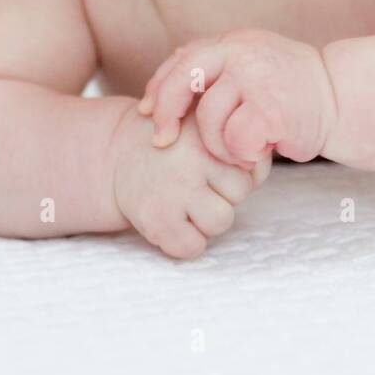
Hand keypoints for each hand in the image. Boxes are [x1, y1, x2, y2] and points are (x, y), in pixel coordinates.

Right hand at [112, 105, 271, 259]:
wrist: (116, 153)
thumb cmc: (177, 144)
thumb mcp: (206, 127)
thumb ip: (238, 144)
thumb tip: (258, 168)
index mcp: (207, 129)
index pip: (253, 164)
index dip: (237, 169)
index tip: (214, 163)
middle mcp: (192, 157)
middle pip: (240, 192)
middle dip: (223, 192)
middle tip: (196, 182)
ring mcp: (174, 189)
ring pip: (221, 222)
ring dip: (207, 219)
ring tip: (185, 201)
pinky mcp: (156, 219)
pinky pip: (192, 247)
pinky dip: (185, 242)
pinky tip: (172, 220)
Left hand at [137, 28, 337, 165]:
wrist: (341, 99)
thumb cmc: (291, 89)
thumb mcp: (251, 64)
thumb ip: (216, 67)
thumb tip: (167, 76)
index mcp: (233, 42)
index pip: (181, 60)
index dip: (158, 88)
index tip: (147, 112)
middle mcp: (241, 53)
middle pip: (183, 81)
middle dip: (166, 115)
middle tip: (161, 142)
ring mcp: (256, 78)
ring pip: (209, 119)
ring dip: (218, 146)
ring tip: (238, 151)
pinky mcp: (272, 108)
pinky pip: (235, 140)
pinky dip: (241, 154)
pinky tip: (257, 153)